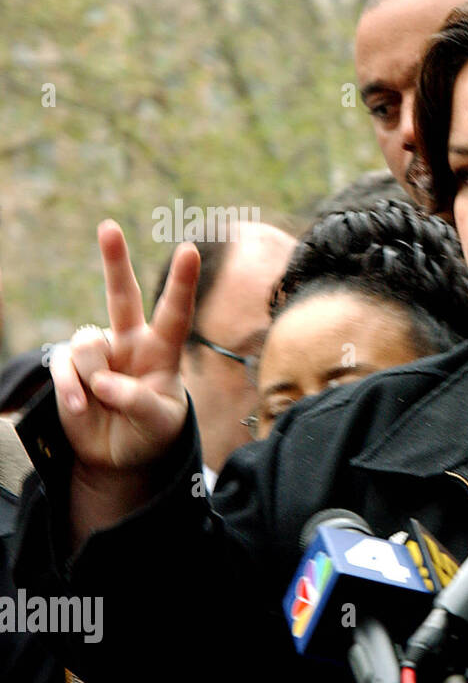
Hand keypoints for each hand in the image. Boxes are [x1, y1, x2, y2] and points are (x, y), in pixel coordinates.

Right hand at [49, 220, 198, 472]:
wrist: (121, 456)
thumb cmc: (151, 433)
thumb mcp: (159, 423)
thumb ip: (139, 402)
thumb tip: (104, 383)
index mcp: (162, 352)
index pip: (176, 314)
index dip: (183, 283)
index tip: (190, 248)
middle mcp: (130, 343)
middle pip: (122, 296)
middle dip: (114, 261)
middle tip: (109, 226)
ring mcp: (98, 353)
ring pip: (87, 343)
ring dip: (92, 376)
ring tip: (102, 403)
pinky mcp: (69, 367)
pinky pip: (62, 364)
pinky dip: (69, 388)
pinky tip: (79, 408)